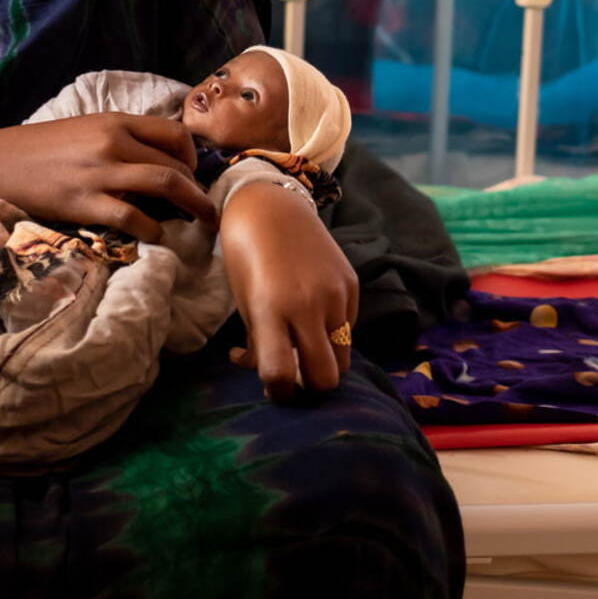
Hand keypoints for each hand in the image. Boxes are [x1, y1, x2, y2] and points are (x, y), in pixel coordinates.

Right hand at [0, 112, 215, 241]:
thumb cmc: (39, 149)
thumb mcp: (84, 130)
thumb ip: (119, 138)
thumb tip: (155, 159)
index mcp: (114, 121)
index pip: (174, 132)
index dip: (192, 156)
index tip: (194, 173)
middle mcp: (113, 142)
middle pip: (174, 163)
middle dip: (197, 188)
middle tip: (203, 207)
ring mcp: (100, 173)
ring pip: (164, 184)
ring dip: (191, 206)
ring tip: (202, 221)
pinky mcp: (85, 202)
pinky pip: (133, 216)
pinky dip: (153, 228)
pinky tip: (157, 236)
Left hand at [222, 182, 357, 401]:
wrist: (272, 205)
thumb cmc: (247, 256)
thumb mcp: (245, 302)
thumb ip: (262, 342)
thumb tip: (275, 380)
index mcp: (271, 309)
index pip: (281, 374)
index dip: (279, 393)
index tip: (275, 390)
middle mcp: (308, 304)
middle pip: (326, 377)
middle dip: (312, 386)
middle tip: (296, 376)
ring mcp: (335, 293)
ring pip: (343, 357)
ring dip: (325, 359)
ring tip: (305, 344)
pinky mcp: (352, 283)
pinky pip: (348, 327)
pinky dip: (332, 332)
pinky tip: (313, 311)